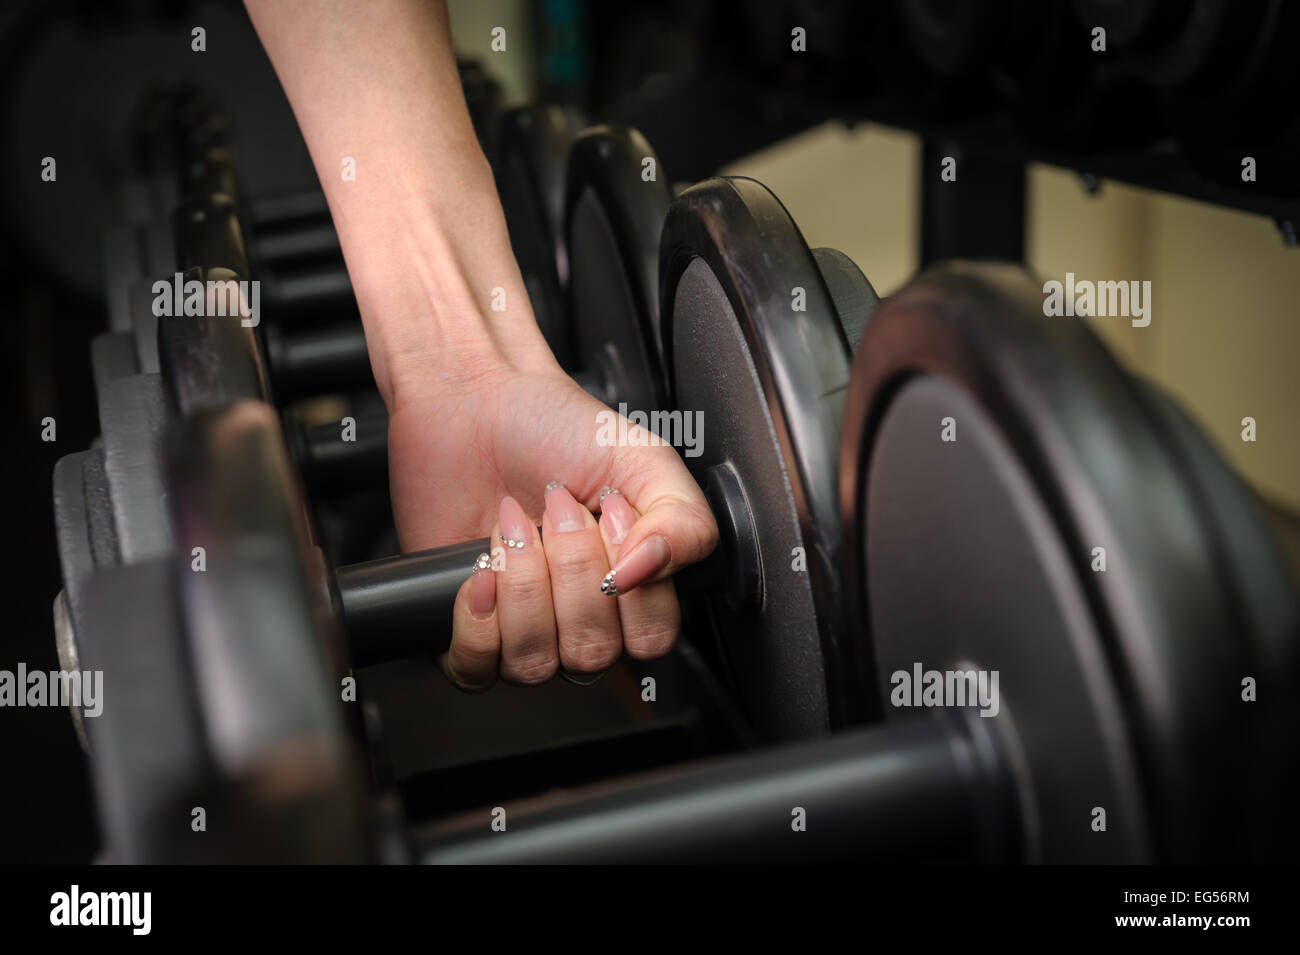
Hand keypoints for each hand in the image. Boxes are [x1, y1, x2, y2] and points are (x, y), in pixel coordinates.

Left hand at [386, 359, 717, 689]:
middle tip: (558, 511)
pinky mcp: (466, 628)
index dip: (630, 585)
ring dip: (523, 587)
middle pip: (592, 654)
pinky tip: (481, 570)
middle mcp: (580, 619)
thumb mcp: (647, 459)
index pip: (650, 640)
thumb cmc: (556, 427)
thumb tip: (648, 573)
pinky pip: (475, 668)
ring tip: (516, 528)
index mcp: (633, 588)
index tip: (611, 514)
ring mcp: (522, 628)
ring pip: (534, 664)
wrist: (477, 401)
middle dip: (571, 571)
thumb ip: (683, 523)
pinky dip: (477, 620)